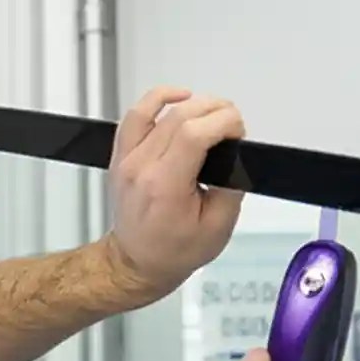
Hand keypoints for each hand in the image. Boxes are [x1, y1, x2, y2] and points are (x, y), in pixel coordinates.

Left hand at [104, 86, 246, 303]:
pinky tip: (177, 98)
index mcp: (164, 187)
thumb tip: (236, 152)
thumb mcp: (219, 226)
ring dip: (189, 102)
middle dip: (215, 110)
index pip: (194, 134)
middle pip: (179, 117)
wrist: (137, 262)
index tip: (238, 132)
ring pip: (153, 110)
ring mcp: (126, 160)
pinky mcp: (121, 156)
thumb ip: (232, 184)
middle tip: (232, 124)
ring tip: (211, 110)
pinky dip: (155, 100)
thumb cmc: (172, 251)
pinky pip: (134, 117)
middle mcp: (140, 169)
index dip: (224, 122)